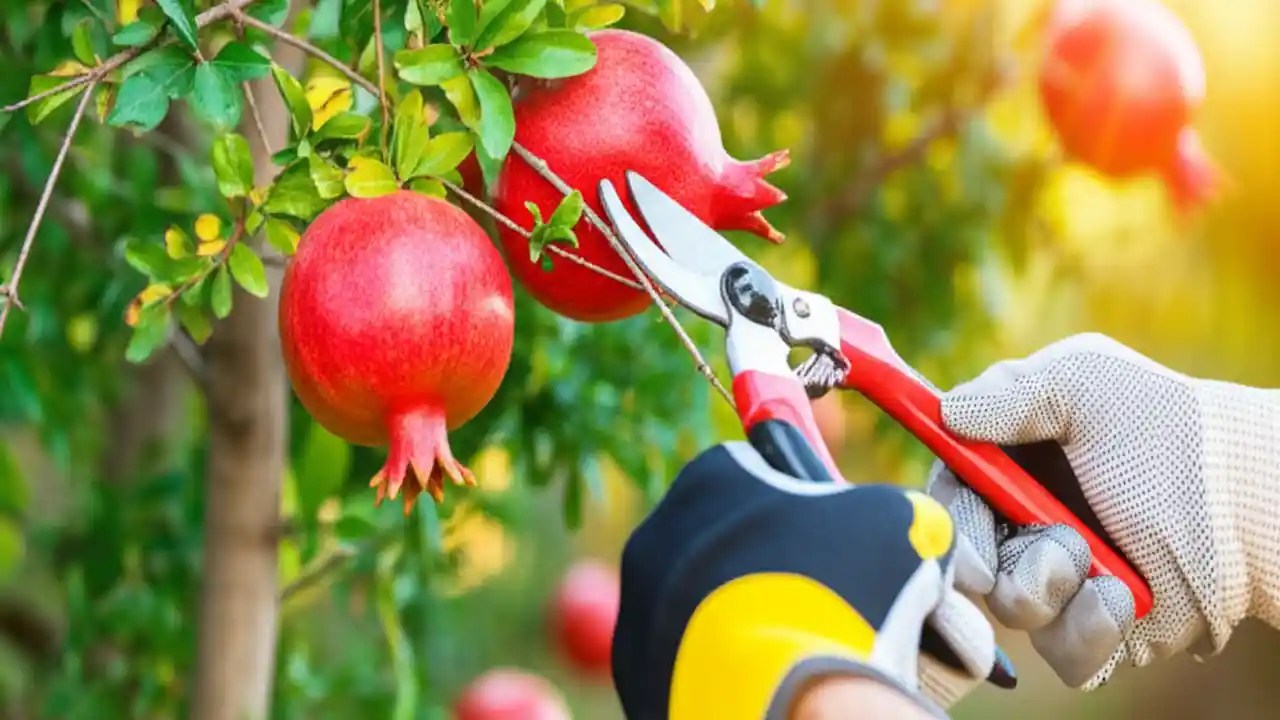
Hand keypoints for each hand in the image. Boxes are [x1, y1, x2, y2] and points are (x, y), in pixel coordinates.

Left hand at [612, 441, 999, 718]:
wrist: (785, 694)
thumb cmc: (841, 592)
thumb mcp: (896, 524)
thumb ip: (891, 508)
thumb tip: (910, 525)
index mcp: (709, 479)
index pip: (754, 469)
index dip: (800, 499)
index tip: (833, 530)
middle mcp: (658, 533)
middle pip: (725, 535)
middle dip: (770, 557)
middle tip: (825, 594)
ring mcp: (638, 604)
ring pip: (703, 596)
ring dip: (745, 610)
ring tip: (801, 643)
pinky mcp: (635, 666)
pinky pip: (688, 652)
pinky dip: (722, 660)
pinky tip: (766, 676)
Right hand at [927, 333, 1279, 688]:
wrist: (1240, 491)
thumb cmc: (1164, 423)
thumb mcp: (1084, 381)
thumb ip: (1010, 392)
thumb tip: (949, 413)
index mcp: (1008, 471)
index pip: (949, 501)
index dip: (949, 523)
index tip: (966, 534)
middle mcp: (1023, 527)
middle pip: (967, 565)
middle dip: (996, 561)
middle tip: (1051, 543)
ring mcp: (1060, 582)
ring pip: (1015, 611)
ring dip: (1049, 583)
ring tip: (1097, 559)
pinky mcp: (1097, 630)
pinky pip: (1067, 655)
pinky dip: (1089, 628)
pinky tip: (1120, 594)